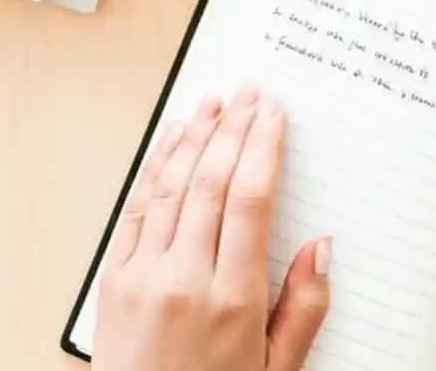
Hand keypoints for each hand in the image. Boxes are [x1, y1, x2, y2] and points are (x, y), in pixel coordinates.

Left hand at [92, 84, 331, 370]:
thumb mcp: (279, 368)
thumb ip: (305, 308)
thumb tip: (322, 246)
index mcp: (233, 299)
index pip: (250, 200)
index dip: (264, 148)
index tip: (274, 114)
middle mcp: (184, 279)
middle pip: (211, 182)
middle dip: (234, 128)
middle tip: (250, 92)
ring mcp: (142, 276)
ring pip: (171, 187)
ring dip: (194, 137)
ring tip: (214, 103)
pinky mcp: (113, 280)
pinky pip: (137, 210)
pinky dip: (156, 170)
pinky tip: (172, 143)